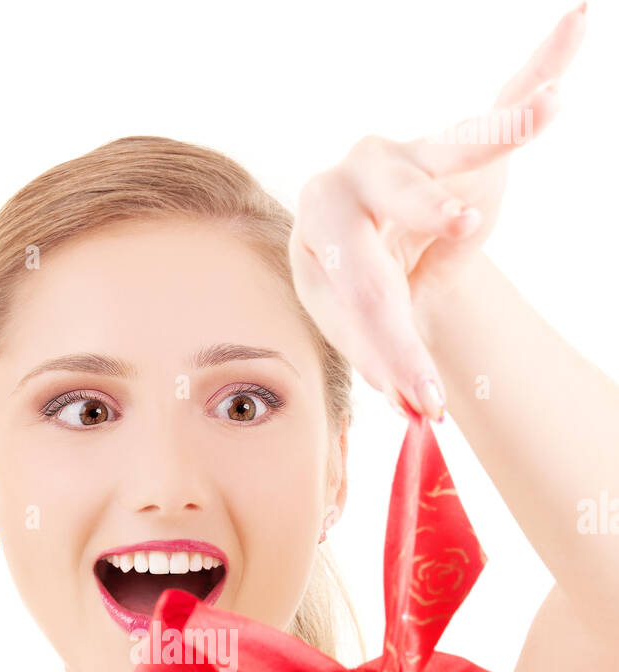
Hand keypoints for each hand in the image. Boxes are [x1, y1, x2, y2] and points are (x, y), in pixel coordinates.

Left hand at [288, 4, 586, 419]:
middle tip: (453, 269)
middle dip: (417, 260)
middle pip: (383, 220)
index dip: (394, 354)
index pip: (357, 295)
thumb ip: (389, 366)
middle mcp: (355, 176)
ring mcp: (409, 151)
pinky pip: (497, 107)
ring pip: (436, 157)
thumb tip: (422, 412)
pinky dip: (532, 86)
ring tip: (484, 188)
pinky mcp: (459, 142)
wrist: (377, 242)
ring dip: (463, 172)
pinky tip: (572, 30)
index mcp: (320, 227)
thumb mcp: (363, 329)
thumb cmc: (361, 286)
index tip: (428, 404)